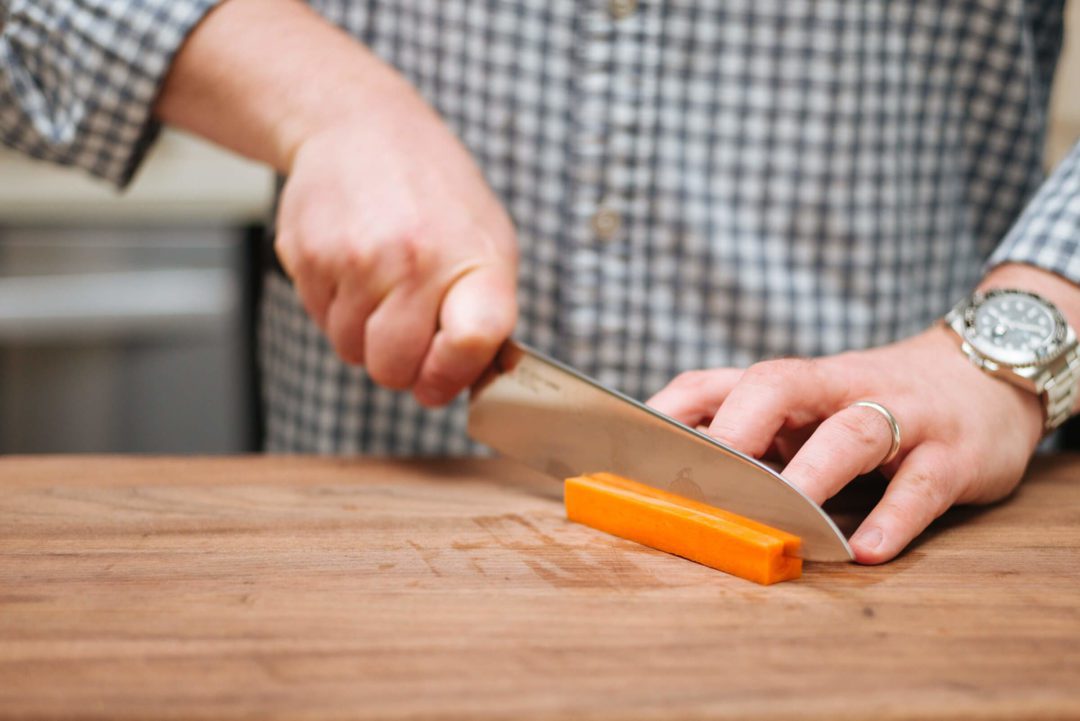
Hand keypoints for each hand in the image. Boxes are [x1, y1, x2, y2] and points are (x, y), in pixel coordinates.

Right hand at [274, 80, 517, 406]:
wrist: (362, 126)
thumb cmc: (434, 192)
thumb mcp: (487, 240)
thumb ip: (485, 314)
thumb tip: (477, 382)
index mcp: (473, 258)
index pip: (469, 344)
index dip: (451, 376)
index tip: (441, 377)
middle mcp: (413, 260)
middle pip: (394, 369)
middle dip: (401, 364)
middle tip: (408, 327)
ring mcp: (355, 259)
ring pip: (352, 352)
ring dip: (365, 335)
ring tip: (381, 285)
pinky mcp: (308, 257)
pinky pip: (320, 323)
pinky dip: (337, 309)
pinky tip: (353, 268)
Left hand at [647, 326, 1043, 562]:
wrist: (983, 375)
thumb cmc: (871, 400)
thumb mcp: (808, 405)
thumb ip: (751, 429)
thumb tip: (671, 471)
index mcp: (792, 382)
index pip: (717, 381)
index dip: (671, 412)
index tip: (631, 450)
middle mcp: (839, 387)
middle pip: (779, 384)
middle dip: (737, 427)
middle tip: (705, 477)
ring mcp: (898, 415)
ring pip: (851, 432)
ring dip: (813, 473)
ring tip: (786, 515)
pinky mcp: (951, 454)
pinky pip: (920, 484)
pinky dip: (893, 518)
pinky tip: (867, 550)